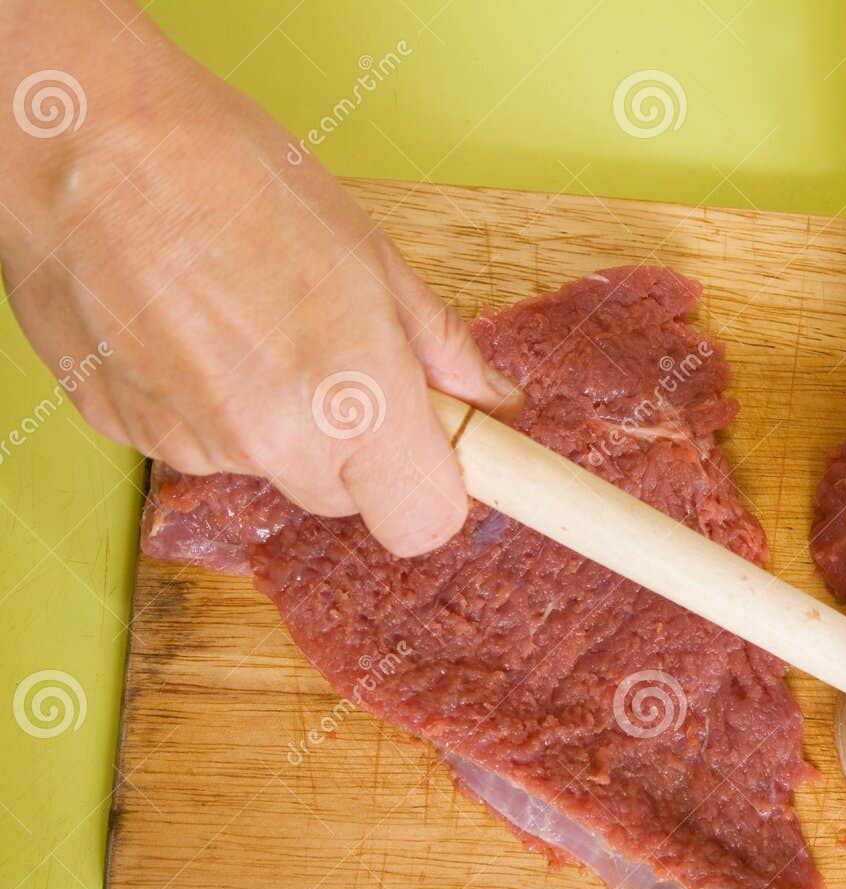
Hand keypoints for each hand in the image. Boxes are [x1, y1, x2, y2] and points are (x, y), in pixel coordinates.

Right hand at [0, 1, 519, 555]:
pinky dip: (203, 402)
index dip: (435, 486)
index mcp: (355, 399)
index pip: (426, 522)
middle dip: (356, 446)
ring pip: (268, 468)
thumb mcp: (370, 254)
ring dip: (274, 418)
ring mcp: (192, 443)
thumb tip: (491, 400)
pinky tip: (187, 326)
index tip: (435, 447)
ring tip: (246, 317)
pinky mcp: (126, 431)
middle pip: (346, 499)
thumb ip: (440, 348)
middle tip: (339, 356)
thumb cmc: (230, 173)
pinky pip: (196, 443)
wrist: (81, 137)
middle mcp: (274, 441)